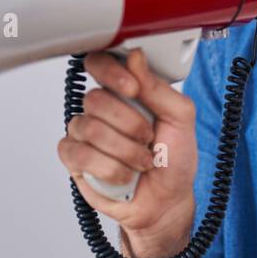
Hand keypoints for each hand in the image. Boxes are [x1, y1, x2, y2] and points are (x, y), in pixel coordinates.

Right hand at [56, 48, 198, 257]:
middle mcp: (101, 109)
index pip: (99, 62)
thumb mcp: (181, 119)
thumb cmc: (174, 159)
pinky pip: (79, 154)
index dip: (111, 73)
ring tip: (141, 161)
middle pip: (95, 99)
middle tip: (148, 139)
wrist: (167, 201)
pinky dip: (109, 169)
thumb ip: (158, 88)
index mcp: (125, 91)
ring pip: (89, 129)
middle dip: (130, 125)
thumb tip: (135, 57)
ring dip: (125, 151)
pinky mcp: (75, 159)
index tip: (133, 89)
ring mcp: (85, 133)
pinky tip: (124, 175)